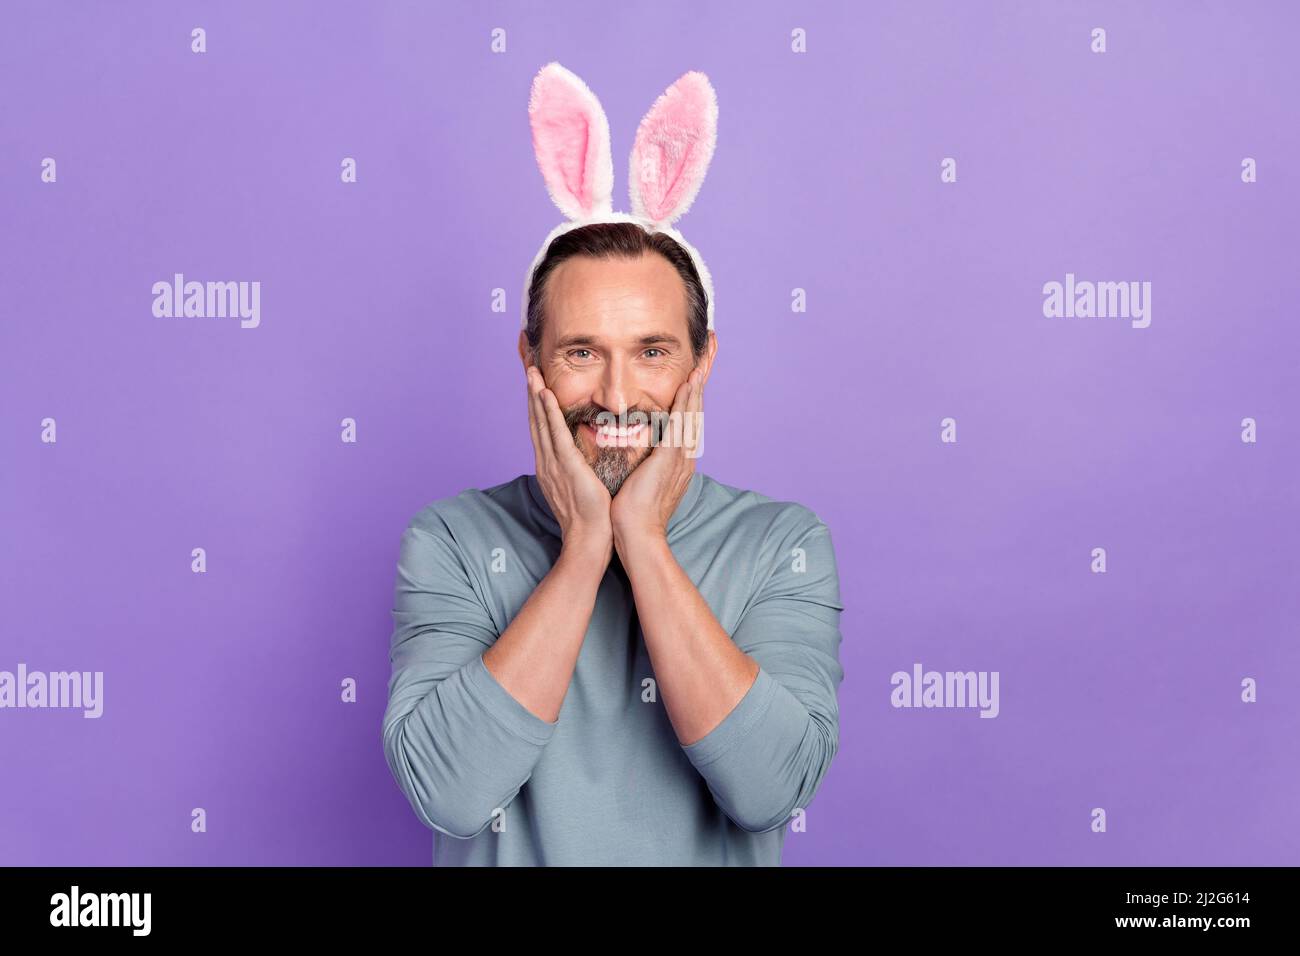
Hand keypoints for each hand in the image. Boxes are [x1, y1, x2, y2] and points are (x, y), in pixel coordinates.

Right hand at [526, 365, 612, 562]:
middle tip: (527, 366)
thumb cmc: (591, 516)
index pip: (542, 428)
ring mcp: (552, 463)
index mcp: (551, 465)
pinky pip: (554, 433)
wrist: (589, 540)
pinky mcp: (564, 466)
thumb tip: (584, 457)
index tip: (535, 381)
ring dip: (535, 395)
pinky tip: (544, 394)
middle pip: (535, 420)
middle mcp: (546, 461)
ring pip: (541, 422)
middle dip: (531, 392)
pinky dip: (548, 412)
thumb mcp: (582, 486)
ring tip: (531, 371)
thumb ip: (579, 468)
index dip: (537, 403)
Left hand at [611, 367, 703, 548]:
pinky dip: (685, 403)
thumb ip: (645, 465)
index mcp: (678, 461)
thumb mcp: (642, 481)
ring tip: (701, 365)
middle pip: (695, 414)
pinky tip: (688, 385)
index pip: (686, 424)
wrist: (638, 534)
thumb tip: (638, 455)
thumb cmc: (634, 513)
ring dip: (696, 389)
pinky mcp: (671, 458)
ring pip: (691, 415)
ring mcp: (680, 457)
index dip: (691, 400)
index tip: (694, 378)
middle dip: (700, 388)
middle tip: (707, 362)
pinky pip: (680, 424)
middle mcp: (684, 457)